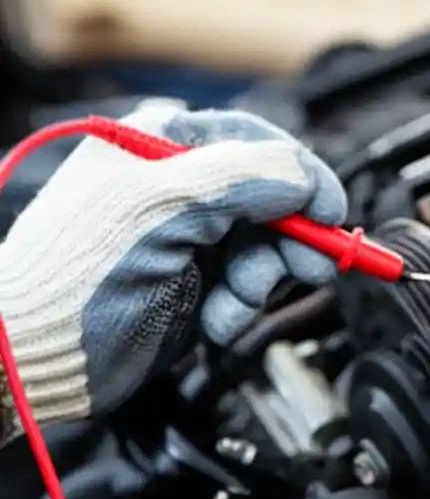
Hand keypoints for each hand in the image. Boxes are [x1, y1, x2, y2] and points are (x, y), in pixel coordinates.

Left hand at [0, 105, 345, 430]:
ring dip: (262, 282)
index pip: (261, 144)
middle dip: (288, 240)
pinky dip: (242, 308)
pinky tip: (217, 320)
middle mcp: (179, 185)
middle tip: (306, 268)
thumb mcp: (162, 206)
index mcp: (164, 143)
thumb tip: (306, 178)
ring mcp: (187, 235)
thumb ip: (243, 179)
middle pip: (273, 200)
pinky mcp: (193, 282)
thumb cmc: (69, 278)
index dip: (302, 179)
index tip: (328, 213)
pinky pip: (247, 287)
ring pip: (267, 248)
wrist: (33, 355)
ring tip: (233, 304)